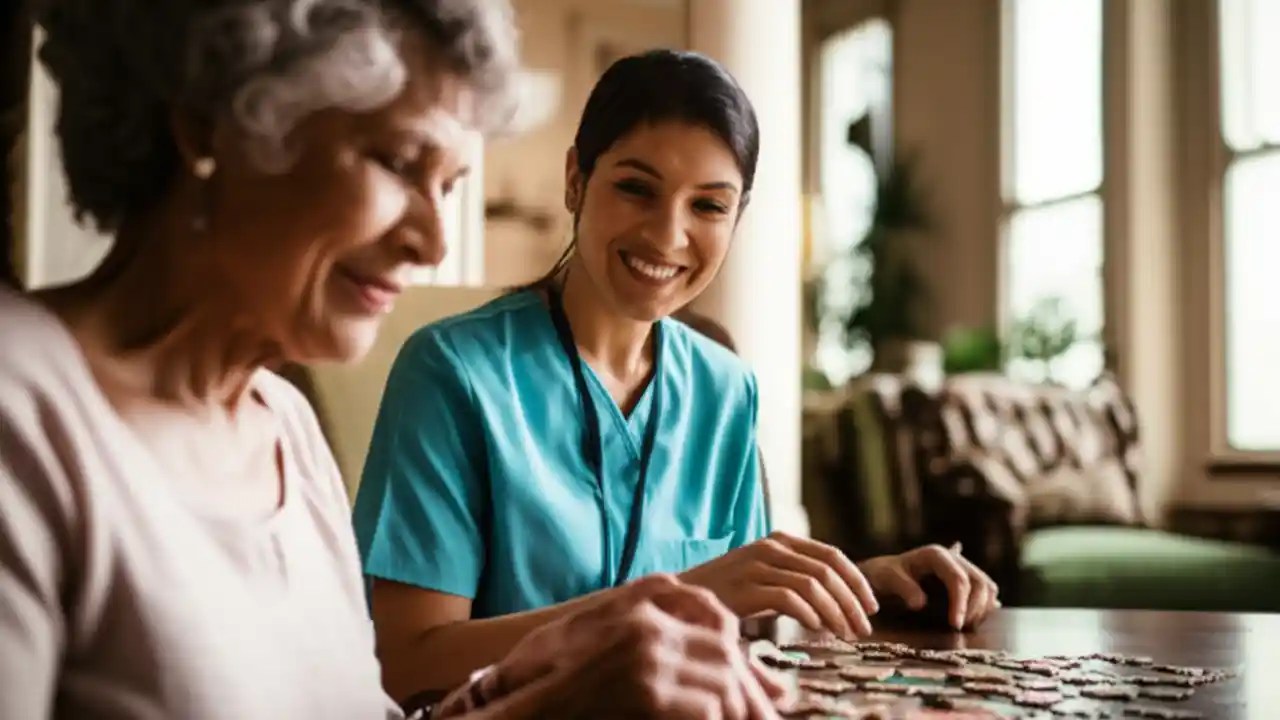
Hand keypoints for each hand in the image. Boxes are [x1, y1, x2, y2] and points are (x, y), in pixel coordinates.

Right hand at [494, 575, 783, 718]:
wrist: (519, 706)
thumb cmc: (553, 676)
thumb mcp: (600, 632)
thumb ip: (653, 628)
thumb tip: (716, 642)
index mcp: (640, 597)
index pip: (714, 613)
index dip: (737, 649)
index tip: (751, 677)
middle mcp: (649, 618)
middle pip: (726, 648)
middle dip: (749, 685)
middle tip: (768, 712)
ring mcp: (650, 652)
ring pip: (725, 679)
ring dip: (742, 707)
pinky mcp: (649, 690)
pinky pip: (709, 707)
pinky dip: (721, 718)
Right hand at [679, 531, 878, 639]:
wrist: (683, 596)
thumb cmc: (729, 592)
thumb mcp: (766, 576)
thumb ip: (797, 577)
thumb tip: (838, 598)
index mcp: (781, 541)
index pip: (831, 555)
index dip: (857, 581)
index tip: (871, 607)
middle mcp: (771, 547)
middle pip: (827, 570)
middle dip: (852, 601)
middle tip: (863, 629)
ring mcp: (757, 565)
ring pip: (813, 584)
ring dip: (836, 612)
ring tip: (844, 634)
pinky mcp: (746, 587)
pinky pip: (789, 598)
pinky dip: (809, 614)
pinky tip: (817, 630)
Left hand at [858, 543, 1000, 630]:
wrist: (884, 573)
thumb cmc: (884, 575)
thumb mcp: (888, 579)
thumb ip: (904, 588)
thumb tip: (921, 603)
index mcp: (936, 555)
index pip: (958, 579)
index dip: (961, 603)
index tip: (955, 625)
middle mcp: (954, 558)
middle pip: (980, 582)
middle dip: (975, 608)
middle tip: (959, 629)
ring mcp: (962, 568)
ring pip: (987, 587)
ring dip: (982, 609)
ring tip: (964, 625)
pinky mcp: (966, 580)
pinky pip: (986, 592)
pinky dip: (984, 607)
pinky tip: (972, 619)